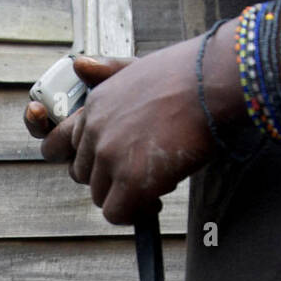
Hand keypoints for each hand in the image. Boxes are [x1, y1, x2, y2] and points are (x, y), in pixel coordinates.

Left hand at [25, 43, 233, 223]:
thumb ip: (107, 70)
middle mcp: (95, 130)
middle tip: (141, 172)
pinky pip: (116, 214)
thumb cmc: (186, 75)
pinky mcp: (130, 180)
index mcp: (94, 105)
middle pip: (83, 175)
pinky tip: (154, 201)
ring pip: (100, 197)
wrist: (213, 82)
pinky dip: (134, 214)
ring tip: (155, 182)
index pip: (66, 145)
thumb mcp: (137, 66)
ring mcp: (110, 156)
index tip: (114, 162)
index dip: (92, 159)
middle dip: (108, 179)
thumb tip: (79, 66)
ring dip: (125, 196)